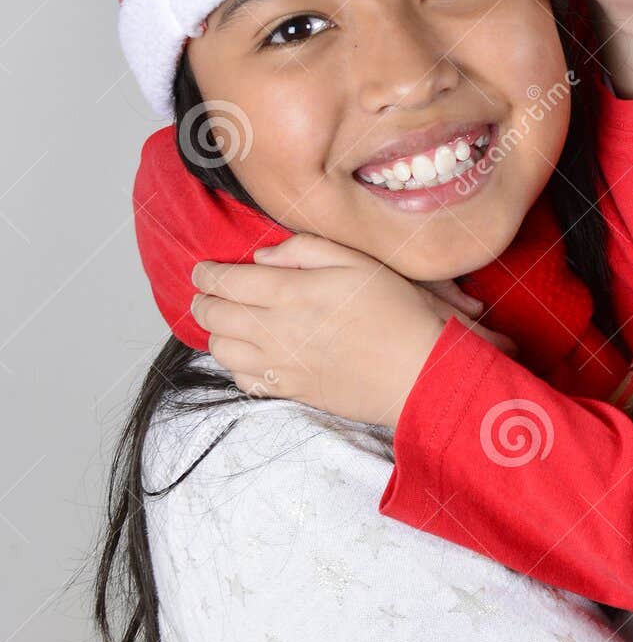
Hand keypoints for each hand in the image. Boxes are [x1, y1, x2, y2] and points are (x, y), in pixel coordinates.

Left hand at [190, 234, 517, 428]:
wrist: (420, 372)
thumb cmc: (398, 312)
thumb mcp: (359, 262)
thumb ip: (306, 251)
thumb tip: (262, 258)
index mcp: (291, 292)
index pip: (224, 281)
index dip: (206, 273)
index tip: (203, 268)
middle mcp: (276, 330)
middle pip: (213, 315)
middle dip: (203, 300)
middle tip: (208, 292)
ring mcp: (281, 365)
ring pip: (220, 350)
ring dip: (216, 332)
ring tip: (227, 321)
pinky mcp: (291, 391)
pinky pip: (243, 380)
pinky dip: (236, 365)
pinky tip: (251, 354)